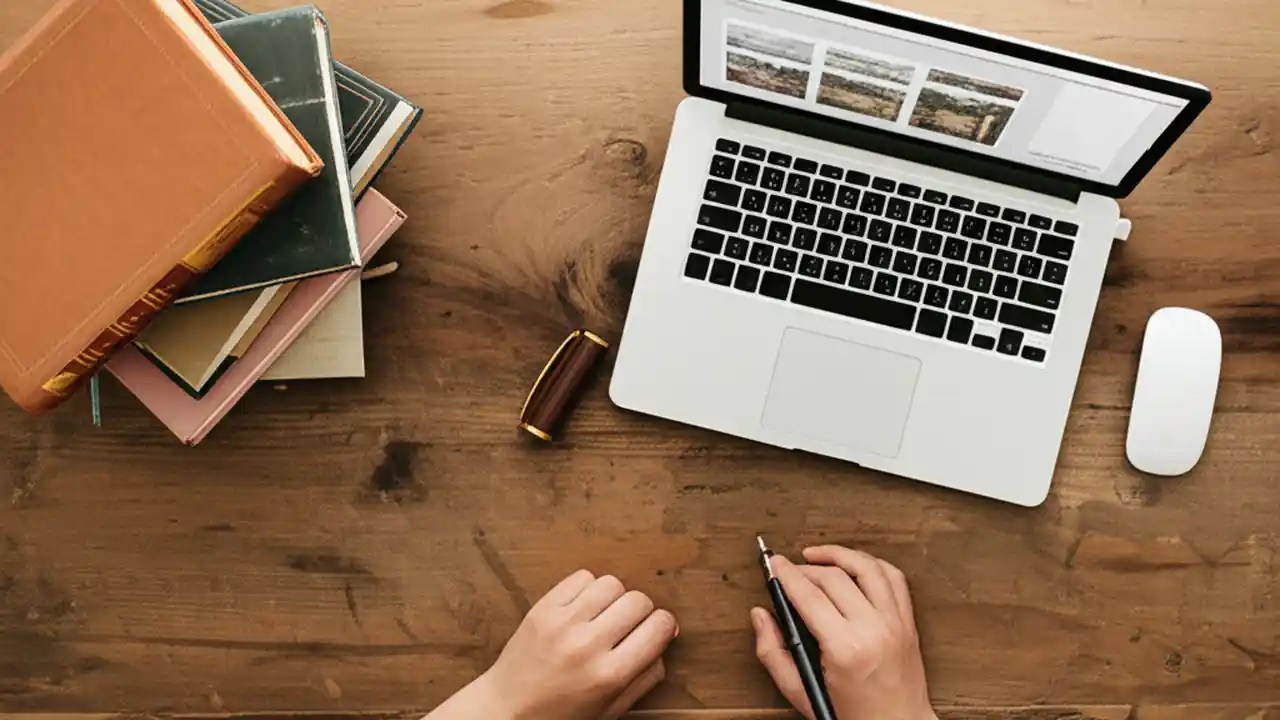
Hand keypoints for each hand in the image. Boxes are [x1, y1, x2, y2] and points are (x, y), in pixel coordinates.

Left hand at [427, 570, 678, 719]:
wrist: (507, 709)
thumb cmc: (561, 714)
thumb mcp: (611, 710)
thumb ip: (645, 678)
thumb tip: (665, 638)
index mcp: (610, 675)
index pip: (659, 627)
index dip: (665, 625)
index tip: (658, 630)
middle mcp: (588, 645)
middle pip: (638, 601)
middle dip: (642, 611)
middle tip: (630, 625)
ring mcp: (563, 623)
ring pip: (612, 584)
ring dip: (615, 597)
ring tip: (604, 615)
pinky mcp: (542, 609)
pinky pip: (581, 577)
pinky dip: (588, 588)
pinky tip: (583, 608)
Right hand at [751, 546, 935, 719]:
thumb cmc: (853, 716)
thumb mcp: (802, 692)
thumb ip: (773, 653)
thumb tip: (761, 617)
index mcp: (845, 649)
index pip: (809, 596)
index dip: (786, 574)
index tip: (774, 564)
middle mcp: (874, 630)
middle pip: (833, 577)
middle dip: (805, 567)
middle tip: (788, 569)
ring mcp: (895, 623)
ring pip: (867, 567)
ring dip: (839, 554)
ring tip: (818, 555)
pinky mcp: (908, 622)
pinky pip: (893, 578)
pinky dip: (872, 564)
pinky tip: (854, 565)